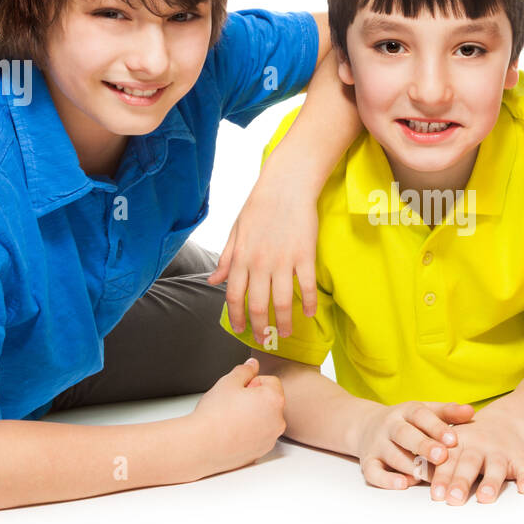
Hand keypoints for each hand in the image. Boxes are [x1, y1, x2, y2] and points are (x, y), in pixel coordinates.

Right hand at [184, 358, 286, 477]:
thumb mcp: (228, 382)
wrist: (201, 445)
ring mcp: (270, 438)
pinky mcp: (261, 452)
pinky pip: (258, 436)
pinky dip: (249, 433)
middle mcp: (278, 421)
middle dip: (254, 399)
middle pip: (269, 401)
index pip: (271, 382)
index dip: (253, 382)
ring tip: (231, 419)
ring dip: (253, 416)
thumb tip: (252, 365)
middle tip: (233, 403)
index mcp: (274, 400)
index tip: (239, 390)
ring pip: (264, 419)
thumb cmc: (215, 415)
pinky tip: (231, 432)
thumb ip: (244, 370)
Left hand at [208, 166, 318, 341]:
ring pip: (282, 301)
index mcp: (241, 258)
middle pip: (257, 304)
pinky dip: (308, 303)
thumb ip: (226, 259)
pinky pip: (307, 286)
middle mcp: (260, 263)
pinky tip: (309, 313)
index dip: (235, 317)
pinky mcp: (305, 255)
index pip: (234, 296)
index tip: (239, 330)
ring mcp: (283, 261)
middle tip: (263, 338)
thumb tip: (213, 281)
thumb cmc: (259, 206)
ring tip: (285, 333)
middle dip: (259, 326)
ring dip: (284, 322)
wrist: (286, 185)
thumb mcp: (236, 231)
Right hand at [352, 401, 471, 490]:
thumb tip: (471, 412)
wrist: (367, 426)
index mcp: (406, 411)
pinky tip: (403, 484)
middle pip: (404, 434)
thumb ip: (448, 412)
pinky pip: (373, 472)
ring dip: (411, 466)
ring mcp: (377, 444)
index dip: (436, 427)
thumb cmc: (408, 422)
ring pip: (392, 455)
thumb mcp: (426, 412)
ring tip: (429, 476)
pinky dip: (386, 479)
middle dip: (423, 445)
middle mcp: (389, 426)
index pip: (420, 416)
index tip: (453, 439)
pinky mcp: (368, 462)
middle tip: (442, 456)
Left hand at [428, 409, 523, 504]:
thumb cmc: (469, 441)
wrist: (504, 421)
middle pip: (469, 464)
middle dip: (461, 481)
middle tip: (453, 499)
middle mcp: (478, 445)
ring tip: (485, 498)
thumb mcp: (451, 444)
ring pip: (495, 467)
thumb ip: (433, 462)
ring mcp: (499, 451)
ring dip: (490, 482)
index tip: (436, 495)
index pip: (447, 462)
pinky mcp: (519, 456)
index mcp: (457, 443)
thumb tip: (409, 480)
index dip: (441, 477)